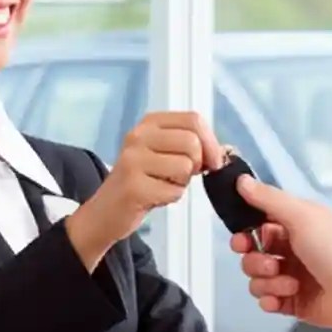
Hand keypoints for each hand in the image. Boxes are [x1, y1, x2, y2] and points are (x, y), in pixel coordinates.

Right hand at [67, 111, 224, 269]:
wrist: (106, 211)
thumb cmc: (142, 181)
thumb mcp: (163, 154)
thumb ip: (191, 146)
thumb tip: (225, 151)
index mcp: (149, 123)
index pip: (193, 120)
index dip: (211, 142)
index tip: (212, 160)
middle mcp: (138, 136)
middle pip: (192, 142)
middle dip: (198, 164)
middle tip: (184, 175)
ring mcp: (133, 160)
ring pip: (185, 166)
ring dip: (182, 182)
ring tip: (163, 184)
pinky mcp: (133, 186)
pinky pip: (174, 190)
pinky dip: (171, 198)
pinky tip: (154, 196)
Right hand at [230, 177, 331, 331]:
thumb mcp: (302, 216)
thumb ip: (268, 199)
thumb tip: (241, 180)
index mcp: (295, 224)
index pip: (258, 223)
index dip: (244, 231)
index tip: (241, 238)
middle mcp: (291, 249)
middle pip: (252, 253)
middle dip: (254, 260)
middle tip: (269, 264)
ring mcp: (290, 276)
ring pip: (256, 278)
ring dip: (267, 281)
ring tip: (290, 283)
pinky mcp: (292, 301)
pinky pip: (266, 300)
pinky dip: (271, 299)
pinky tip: (285, 297)